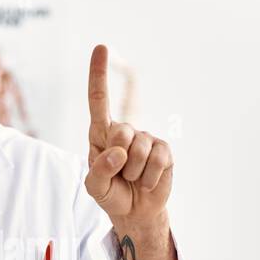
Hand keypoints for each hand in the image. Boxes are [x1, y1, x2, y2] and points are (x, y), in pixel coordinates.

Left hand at [83, 44, 172, 231]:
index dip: (99, 74)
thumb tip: (119, 153)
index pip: (99, 100)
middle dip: (118, 159)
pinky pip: (158, 160)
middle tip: (120, 175)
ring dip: (134, 173)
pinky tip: (147, 183)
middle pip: (120, 132)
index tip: (102, 47)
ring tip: (133, 180)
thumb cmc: (111, 194)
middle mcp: (124, 131)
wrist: (135, 212)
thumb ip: (100, 170)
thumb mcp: (95, 187)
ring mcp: (146, 139)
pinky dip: (150, 178)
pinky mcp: (164, 151)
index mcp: (102, 133)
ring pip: (139, 149)